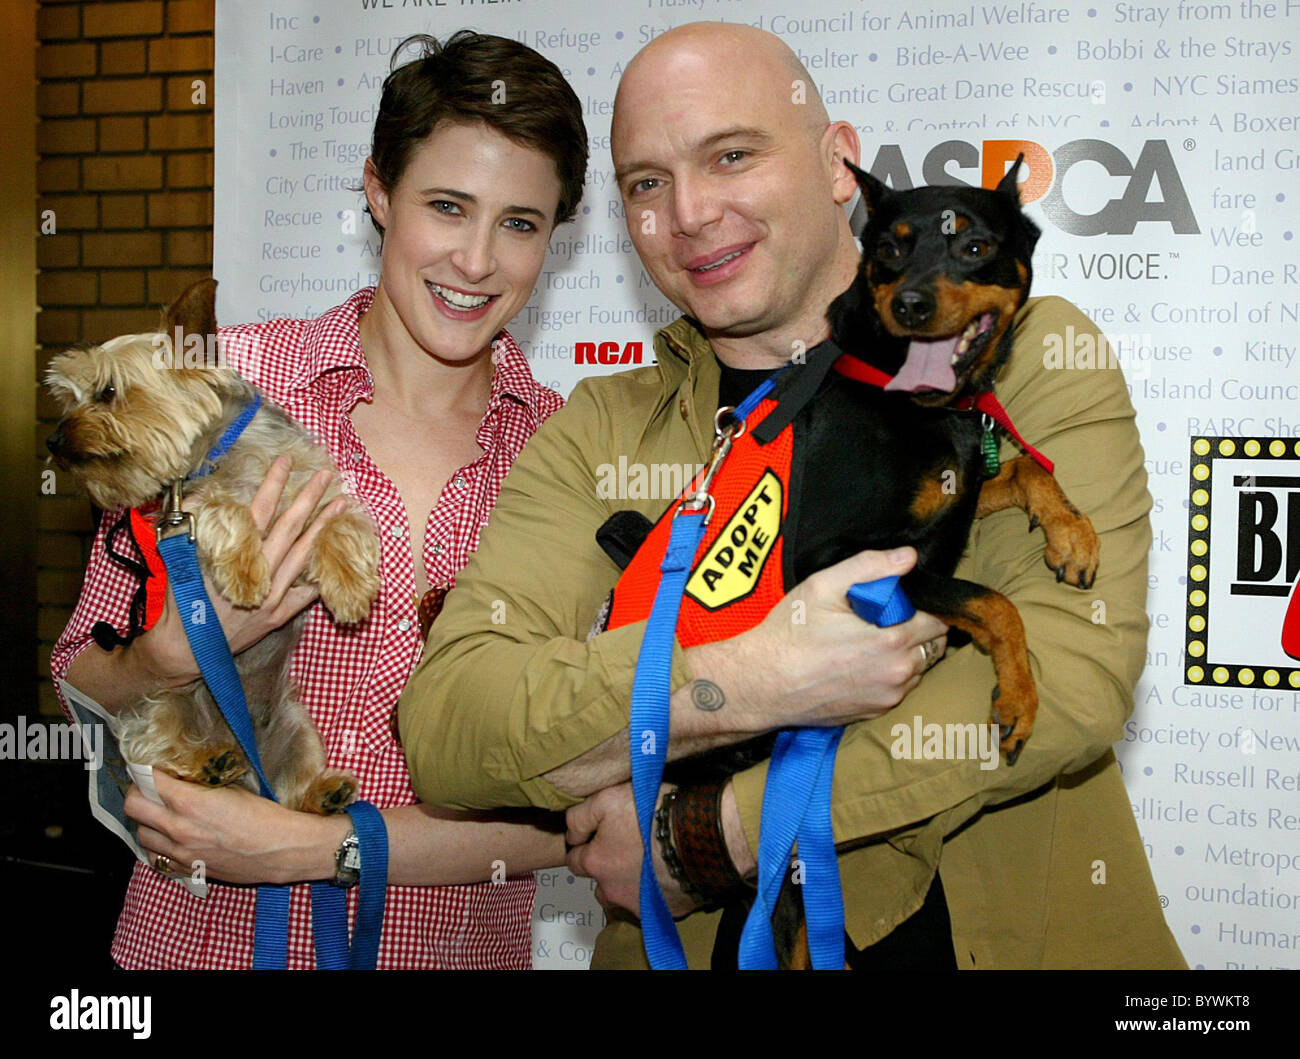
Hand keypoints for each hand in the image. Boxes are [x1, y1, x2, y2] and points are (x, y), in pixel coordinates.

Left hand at [126, 770, 348, 885]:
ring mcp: (181, 852)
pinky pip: (158, 858)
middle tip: (147, 788)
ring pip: (141, 835)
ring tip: (159, 814)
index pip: (147, 782)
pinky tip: (172, 838)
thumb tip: (185, 777)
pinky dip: (159, 846)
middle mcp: (178, 828)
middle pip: (133, 808)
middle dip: (137, 794)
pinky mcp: (189, 868)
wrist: (281, 850)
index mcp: (190, 802)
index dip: (144, 770)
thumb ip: (202, 786)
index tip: (148, 766)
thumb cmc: (264, 816)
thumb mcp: (233, 789)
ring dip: (146, 822)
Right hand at [136, 457, 346, 687]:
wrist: (180, 653)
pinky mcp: (275, 618)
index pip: (259, 513)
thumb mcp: (177, 562)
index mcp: (234, 558)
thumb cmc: (175, 605)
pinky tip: (333, 560)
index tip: (285, 462)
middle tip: (325, 475)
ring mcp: (271, 598)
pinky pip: (305, 595)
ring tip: (339, 505)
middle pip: (289, 529)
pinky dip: (318, 577)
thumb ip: (191, 531)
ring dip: (322, 528)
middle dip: (308, 499)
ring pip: (303, 556)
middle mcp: (258, 576)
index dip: (273, 485)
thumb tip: (198, 497)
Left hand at [565, 782, 695, 918]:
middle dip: (608, 868)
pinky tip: (668, 871)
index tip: (600, 835)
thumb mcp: (606, 799)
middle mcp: (612, 890)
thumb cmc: (652, 815)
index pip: (575, 860)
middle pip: (600, 883)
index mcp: (596, 863)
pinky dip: (658, 890)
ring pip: (625, 896)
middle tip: (628, 846)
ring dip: (631, 882)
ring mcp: (640, 904)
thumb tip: (572, 834)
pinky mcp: (667, 910)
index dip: (586, 846)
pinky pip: (655, 903)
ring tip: (649, 861)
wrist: (698, 834)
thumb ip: (580, 818)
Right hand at [691, 547, 947, 731]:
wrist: (761, 683)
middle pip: (933, 646)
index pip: (938, 621)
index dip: (923, 606)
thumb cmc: (789, 634)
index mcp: (891, 641)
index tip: (899, 600)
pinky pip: (898, 688)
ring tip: (868, 640)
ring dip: (905, 653)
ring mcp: (887, 697)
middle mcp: (897, 674)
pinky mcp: (874, 712)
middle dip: (917, 628)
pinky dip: (889, 673)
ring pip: (917, 668)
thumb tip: (909, 557)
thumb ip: (870, 567)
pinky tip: (859, 662)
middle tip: (882, 618)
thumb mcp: (823, 586)